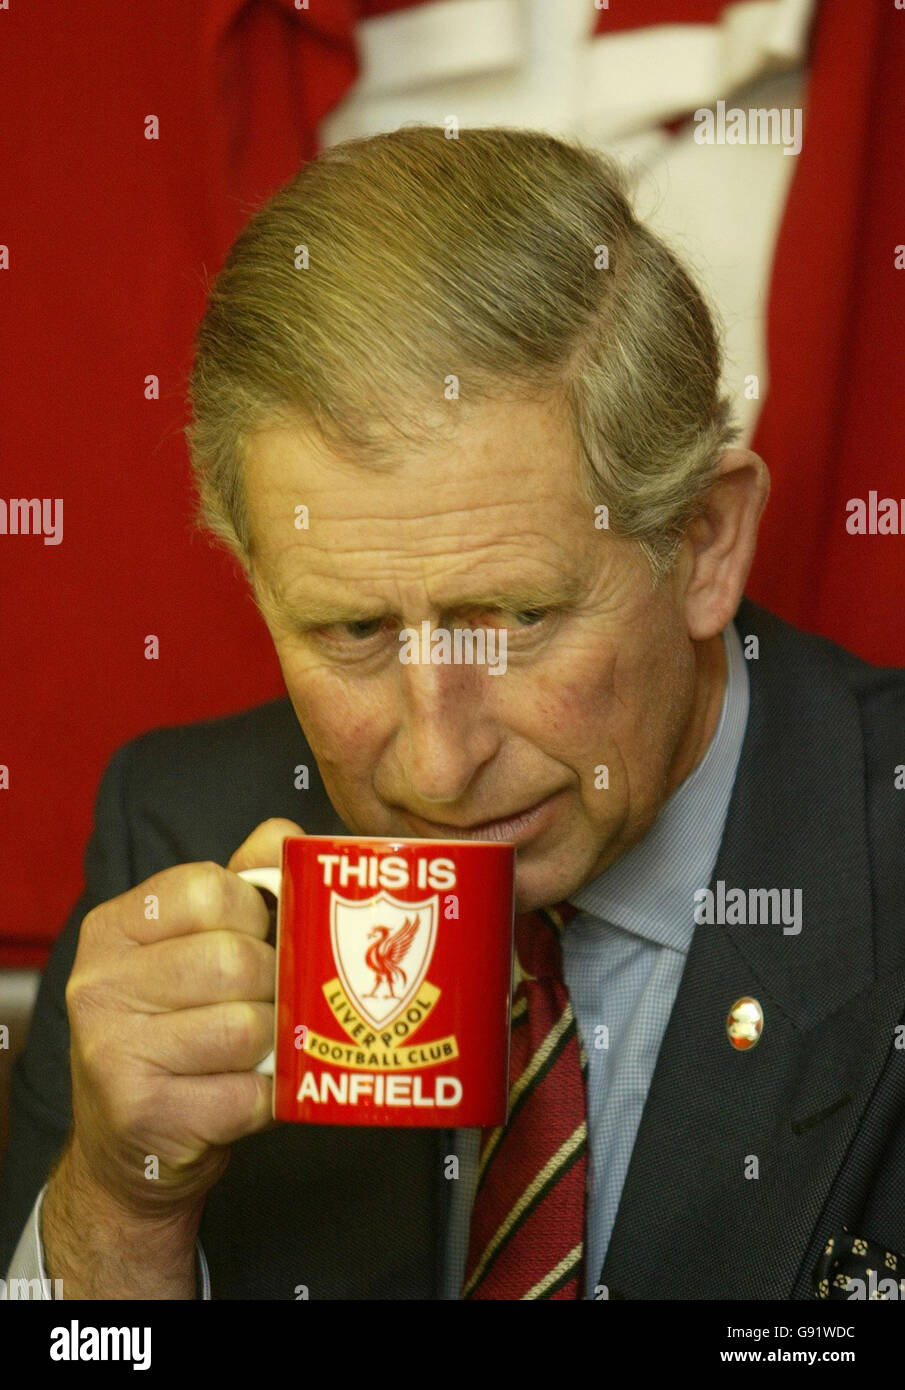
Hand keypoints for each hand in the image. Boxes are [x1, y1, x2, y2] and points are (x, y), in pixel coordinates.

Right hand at [62, 817, 303, 1218]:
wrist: (129, 1147)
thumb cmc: (176, 1030)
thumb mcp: (195, 946)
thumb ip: (243, 884)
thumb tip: (286, 835)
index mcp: (113, 928)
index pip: (210, 887)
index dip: (256, 914)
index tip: (256, 940)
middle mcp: (99, 984)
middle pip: (235, 959)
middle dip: (274, 985)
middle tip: (268, 1002)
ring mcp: (112, 1051)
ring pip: (247, 1026)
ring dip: (271, 1043)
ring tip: (255, 1050)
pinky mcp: (144, 1113)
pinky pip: (249, 1092)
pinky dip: (265, 1096)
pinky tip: (244, 1092)